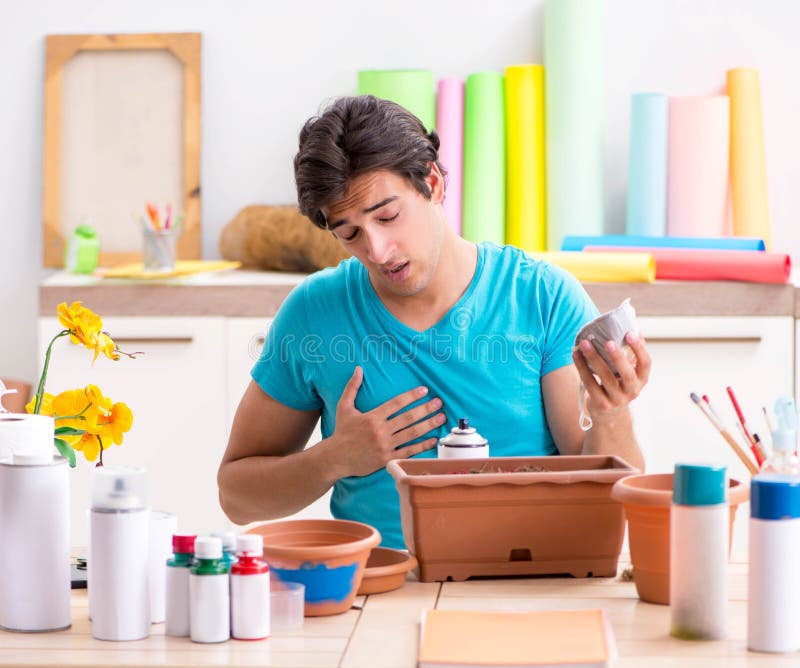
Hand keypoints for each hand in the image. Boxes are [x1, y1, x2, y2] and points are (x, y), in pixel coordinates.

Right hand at [327, 366, 445, 477]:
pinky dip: (422, 446)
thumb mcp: (344, 407)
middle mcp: (380, 431)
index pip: (396, 403)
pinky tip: (433, 439)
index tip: (424, 390)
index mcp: (372, 417)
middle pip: (408, 418)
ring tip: (441, 417)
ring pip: (411, 434)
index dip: (411, 396)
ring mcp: (385, 446)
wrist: (335, 458)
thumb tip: (358, 369)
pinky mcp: (387, 459)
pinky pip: (408, 451)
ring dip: (428, 425)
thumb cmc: (341, 432)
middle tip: (439, 403)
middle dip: (426, 409)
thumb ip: (352, 387)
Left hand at [572, 332, 650, 423]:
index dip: (639, 349)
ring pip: (605, 377)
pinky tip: (576, 355)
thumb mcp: (629, 372)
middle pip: (627, 374)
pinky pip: (589, 383)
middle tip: (608, 341)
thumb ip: (631, 354)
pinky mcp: (601, 403)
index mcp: (641, 379)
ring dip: (594, 358)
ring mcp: (616, 399)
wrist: (609, 414)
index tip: (630, 333)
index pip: (645, 363)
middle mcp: (632, 390)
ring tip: (585, 343)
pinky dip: (581, 367)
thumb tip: (635, 330)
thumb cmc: (619, 384)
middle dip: (617, 357)